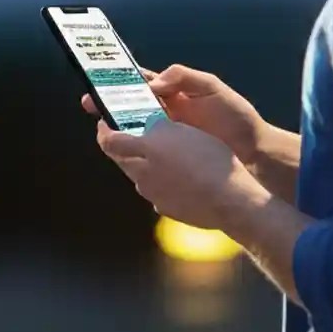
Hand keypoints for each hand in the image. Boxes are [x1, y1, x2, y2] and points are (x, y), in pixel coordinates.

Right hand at [81, 64, 266, 163]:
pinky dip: (132, 150)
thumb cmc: (235, 116)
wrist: (253, 151)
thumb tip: (155, 83)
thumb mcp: (212, 88)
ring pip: (134, 129)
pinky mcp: (170, 155)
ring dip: (118, 129)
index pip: (141, 83)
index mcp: (174, 92)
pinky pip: (146, 151)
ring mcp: (167, 135)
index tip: (100, 80)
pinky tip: (122, 152)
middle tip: (90, 104)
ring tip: (102, 128)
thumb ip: (184, 78)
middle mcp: (166, 112)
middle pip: (130, 105)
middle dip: (109, 103)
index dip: (119, 80)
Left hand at [96, 119, 265, 230]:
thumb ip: (157, 129)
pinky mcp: (166, 209)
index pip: (109, 141)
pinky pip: (159, 192)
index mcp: (145, 151)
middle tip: (133, 136)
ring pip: (141, 176)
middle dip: (125, 147)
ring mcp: (153, 195)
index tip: (104, 122)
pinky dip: (163, 183)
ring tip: (166, 157)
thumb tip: (143, 131)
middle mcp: (142, 175)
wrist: (228, 198)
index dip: (104, 131)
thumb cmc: (208, 159)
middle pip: (123, 160)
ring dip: (146, 166)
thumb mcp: (182, 132)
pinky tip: (182, 179)